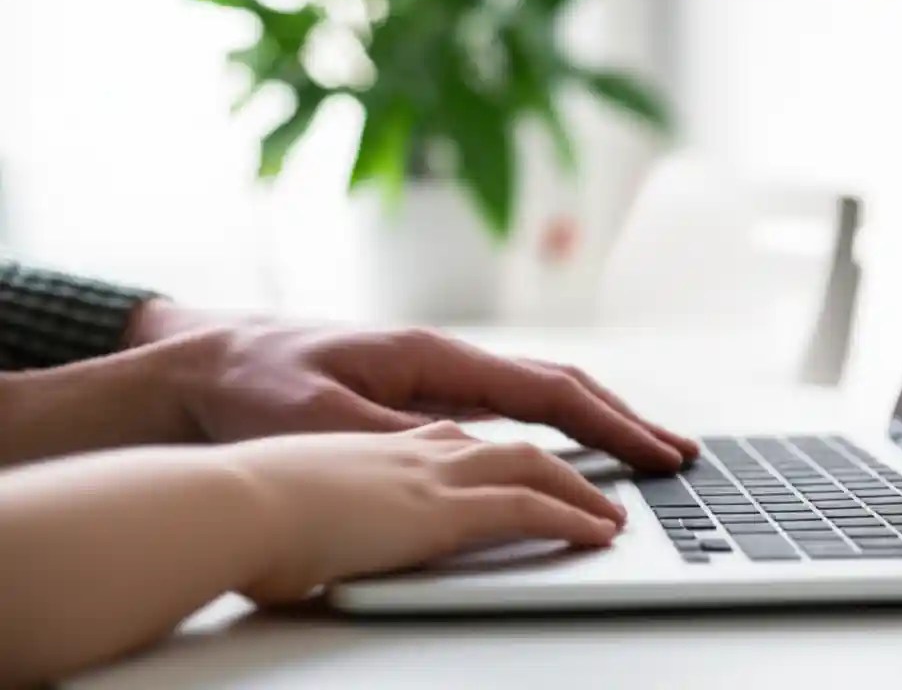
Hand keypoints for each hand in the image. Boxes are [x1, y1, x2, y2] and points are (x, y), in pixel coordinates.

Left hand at [131, 301, 696, 470]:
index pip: (546, 390)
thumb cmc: (256, 385)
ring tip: (647, 450)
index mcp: (435, 357)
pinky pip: (511, 408)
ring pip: (540, 394)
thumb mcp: (320, 418)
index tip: (656, 452)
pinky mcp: (425, 393)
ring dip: (599, 421)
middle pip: (561, 385)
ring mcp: (440, 375)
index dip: (609, 424)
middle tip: (679, 454)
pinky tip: (575, 446)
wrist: (205, 361)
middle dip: (624, 420)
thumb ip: (399, 438)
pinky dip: (558, 426)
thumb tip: (475, 456)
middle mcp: (448, 360)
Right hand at [231, 422, 624, 603]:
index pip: (471, 436)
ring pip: (534, 465)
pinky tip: (599, 532)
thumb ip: (339, 499)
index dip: (515, 453)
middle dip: (569, 455)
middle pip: (517, 439)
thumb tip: (338, 530)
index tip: (541, 468)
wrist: (222, 502)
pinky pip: (527, 506)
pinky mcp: (439, 509)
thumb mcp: (303, 492)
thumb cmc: (242, 506)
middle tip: (604, 478)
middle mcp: (419, 444)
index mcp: (387, 439)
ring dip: (584, 487)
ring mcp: (432, 471)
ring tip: (614, 513)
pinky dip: (571, 516)